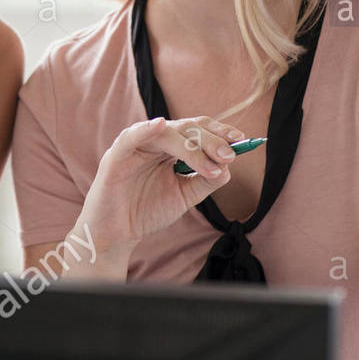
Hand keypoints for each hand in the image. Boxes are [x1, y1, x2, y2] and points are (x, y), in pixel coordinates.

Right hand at [79, 116, 242, 253]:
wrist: (117, 234)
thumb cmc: (146, 211)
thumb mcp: (184, 195)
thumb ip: (205, 179)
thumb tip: (228, 166)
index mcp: (168, 147)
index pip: (197, 130)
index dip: (219, 133)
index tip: (242, 140)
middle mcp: (152, 141)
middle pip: (186, 128)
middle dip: (211, 140)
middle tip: (229, 156)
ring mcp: (134, 146)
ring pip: (167, 133)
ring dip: (192, 146)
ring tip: (210, 165)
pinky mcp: (116, 156)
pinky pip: (131, 137)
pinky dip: (146, 129)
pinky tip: (160, 125)